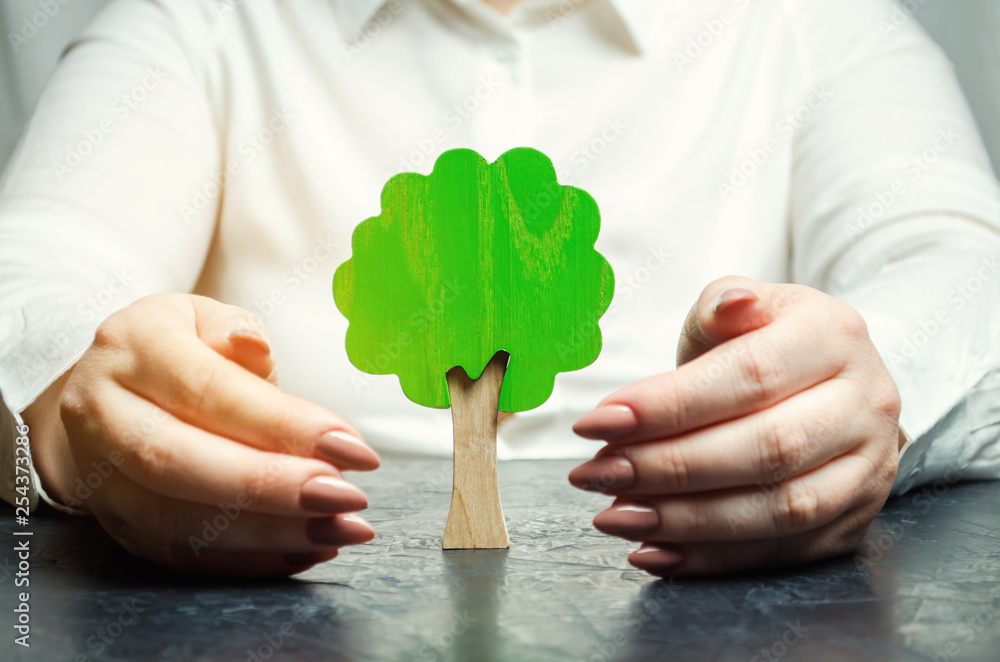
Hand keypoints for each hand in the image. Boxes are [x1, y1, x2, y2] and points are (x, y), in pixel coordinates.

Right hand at [26, 293, 379, 576]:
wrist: (107, 392)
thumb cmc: (179, 349)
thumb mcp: (205, 318)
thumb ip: (236, 333)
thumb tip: (254, 349)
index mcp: (133, 347)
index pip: (209, 391)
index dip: (283, 424)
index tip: (351, 446)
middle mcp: (102, 413)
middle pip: (180, 462)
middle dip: (272, 487)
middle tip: (345, 497)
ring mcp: (99, 477)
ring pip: (176, 521)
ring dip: (267, 534)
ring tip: (338, 530)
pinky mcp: (117, 524)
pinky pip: (179, 555)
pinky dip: (246, 560)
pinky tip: (305, 550)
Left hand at [569, 276, 901, 575]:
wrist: (829, 384)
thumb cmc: (766, 343)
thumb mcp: (742, 306)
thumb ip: (721, 306)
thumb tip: (727, 305)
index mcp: (834, 336)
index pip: (750, 376)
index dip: (669, 405)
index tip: (599, 422)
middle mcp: (865, 403)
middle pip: (766, 448)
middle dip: (668, 468)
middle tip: (599, 473)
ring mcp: (867, 469)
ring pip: (780, 509)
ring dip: (686, 521)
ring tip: (615, 516)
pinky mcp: (854, 521)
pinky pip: (783, 552)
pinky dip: (712, 559)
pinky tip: (654, 551)